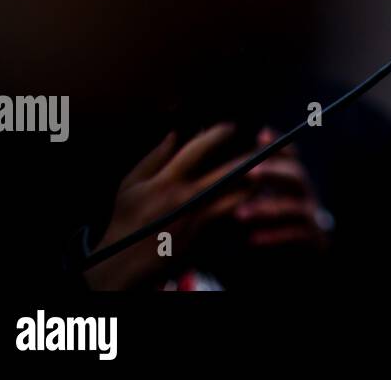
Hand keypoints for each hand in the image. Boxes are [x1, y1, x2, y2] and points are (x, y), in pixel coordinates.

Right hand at [83, 123, 256, 289]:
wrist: (123, 264)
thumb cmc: (125, 221)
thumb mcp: (130, 185)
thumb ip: (154, 157)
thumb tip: (175, 133)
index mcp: (167, 181)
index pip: (197, 150)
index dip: (217, 134)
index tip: (231, 127)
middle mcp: (187, 197)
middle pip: (228, 172)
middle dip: (250, 158)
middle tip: (266, 147)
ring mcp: (199, 217)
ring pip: (237, 196)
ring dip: (254, 182)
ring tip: (267, 171)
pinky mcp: (205, 235)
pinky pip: (232, 217)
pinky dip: (245, 205)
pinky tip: (256, 196)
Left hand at [234, 127, 330, 250]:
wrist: (299, 255)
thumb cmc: (277, 223)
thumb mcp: (267, 197)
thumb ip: (254, 178)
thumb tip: (236, 148)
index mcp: (295, 181)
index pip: (293, 157)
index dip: (280, 145)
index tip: (261, 134)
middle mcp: (307, 195)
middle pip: (297, 175)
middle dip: (274, 172)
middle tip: (249, 172)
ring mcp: (312, 217)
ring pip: (295, 207)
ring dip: (268, 208)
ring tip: (240, 214)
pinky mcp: (314, 240)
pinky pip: (296, 235)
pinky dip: (275, 236)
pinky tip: (254, 239)